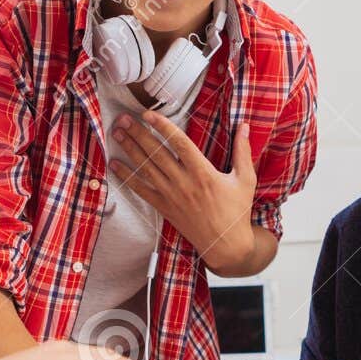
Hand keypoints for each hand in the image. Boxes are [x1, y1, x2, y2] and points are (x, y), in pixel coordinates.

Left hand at [109, 112, 256, 271]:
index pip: (179, 143)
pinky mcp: (164, 208)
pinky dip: (127, 177)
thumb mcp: (246, 180)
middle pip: (156, 153)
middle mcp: (184, 182)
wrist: (226, 245)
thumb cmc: (238, 212)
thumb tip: (245, 126)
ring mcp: (171, 196)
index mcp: (203, 173)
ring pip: (146, 168)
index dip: (163, 126)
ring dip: (130, 150)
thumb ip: (243, 152)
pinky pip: (141, 190)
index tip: (148, 114)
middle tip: (123, 118)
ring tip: (116, 134)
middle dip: (138, 133)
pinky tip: (114, 165)